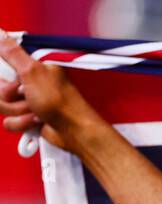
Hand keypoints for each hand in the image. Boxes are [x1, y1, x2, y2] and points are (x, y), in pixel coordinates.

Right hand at [0, 33, 104, 152]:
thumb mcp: (32, 71)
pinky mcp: (27, 117)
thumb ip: (13, 52)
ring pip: (2, 104)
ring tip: (35, 111)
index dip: (4, 73)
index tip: (15, 79)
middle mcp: (28, 82)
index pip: (3, 63)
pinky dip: (22, 123)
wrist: (74, 132)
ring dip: (17, 110)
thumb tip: (1, 32)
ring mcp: (27, 100)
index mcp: (31, 66)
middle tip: (26, 95)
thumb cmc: (60, 102)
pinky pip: (10, 121)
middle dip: (9, 95)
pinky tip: (36, 121)